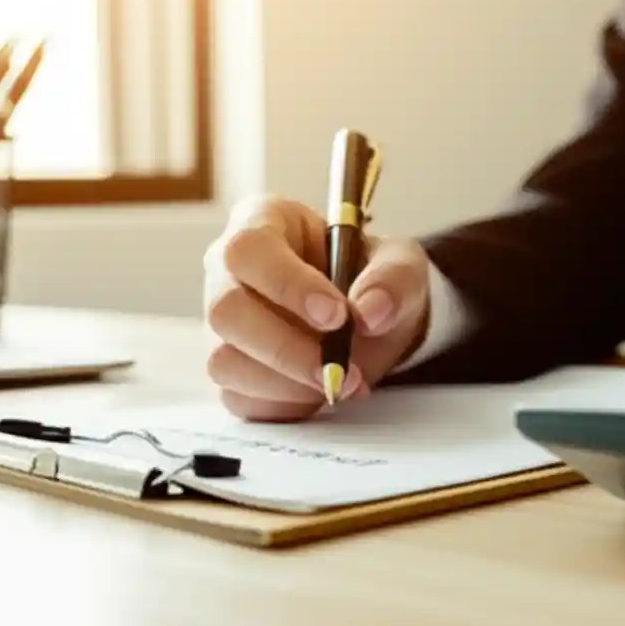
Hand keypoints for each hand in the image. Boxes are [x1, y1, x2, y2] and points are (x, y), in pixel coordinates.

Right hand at [202, 196, 430, 419]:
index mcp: (263, 222)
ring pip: (224, 360)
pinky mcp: (231, 367)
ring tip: (342, 381)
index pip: (249, 248)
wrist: (371, 320)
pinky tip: (320, 392)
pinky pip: (238, 397)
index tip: (338, 315)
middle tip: (342, 366)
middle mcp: (228, 271)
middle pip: (226, 310)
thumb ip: (393, 279)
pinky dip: (285, 404)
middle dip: (287, 348)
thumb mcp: (400, 264)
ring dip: (288, 383)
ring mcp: (224, 324)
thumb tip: (372, 312)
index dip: (288, 284)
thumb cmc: (373, 277)